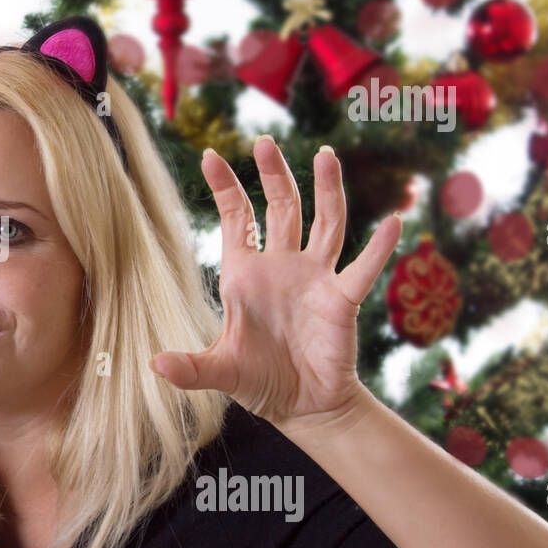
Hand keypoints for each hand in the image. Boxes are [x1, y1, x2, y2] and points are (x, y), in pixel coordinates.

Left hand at [149, 137, 399, 433]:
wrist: (300, 406)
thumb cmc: (258, 380)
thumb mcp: (218, 371)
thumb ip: (189, 367)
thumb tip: (154, 365)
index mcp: (246, 274)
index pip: (237, 219)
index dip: (225, 188)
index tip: (211, 154)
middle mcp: (281, 267)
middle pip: (281, 208)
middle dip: (274, 175)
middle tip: (264, 141)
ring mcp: (314, 279)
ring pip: (324, 223)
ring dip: (326, 190)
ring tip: (325, 155)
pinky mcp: (341, 300)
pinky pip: (362, 269)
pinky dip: (378, 248)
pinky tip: (394, 223)